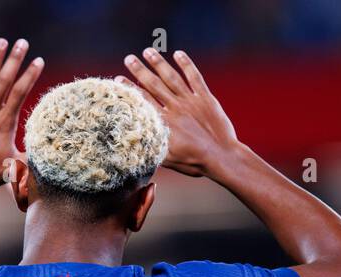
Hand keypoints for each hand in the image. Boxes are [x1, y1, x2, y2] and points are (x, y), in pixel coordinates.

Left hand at [0, 38, 43, 189]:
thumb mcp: (14, 167)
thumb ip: (32, 159)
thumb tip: (53, 154)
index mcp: (4, 123)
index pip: (18, 93)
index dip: (29, 76)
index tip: (39, 61)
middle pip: (3, 80)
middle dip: (14, 60)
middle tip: (22, 42)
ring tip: (2, 41)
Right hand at [120, 48, 237, 176]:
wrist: (221, 156)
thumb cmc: (194, 162)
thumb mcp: (167, 159)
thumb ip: (152, 147)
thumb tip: (135, 141)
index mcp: (164, 122)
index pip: (143, 101)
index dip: (130, 89)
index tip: (119, 79)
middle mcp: (175, 107)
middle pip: (154, 85)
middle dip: (140, 70)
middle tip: (129, 58)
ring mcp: (191, 101)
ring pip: (172, 77)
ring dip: (159, 63)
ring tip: (148, 51)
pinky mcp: (206, 98)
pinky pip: (194, 77)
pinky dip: (186, 65)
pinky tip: (178, 54)